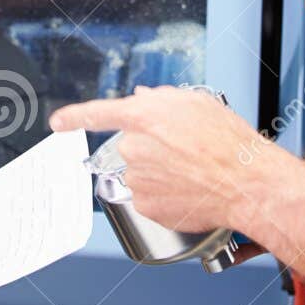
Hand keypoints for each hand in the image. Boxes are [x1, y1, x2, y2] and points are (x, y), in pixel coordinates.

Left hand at [48, 85, 296, 233]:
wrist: (246, 182)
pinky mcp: (146, 205)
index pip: (97, 113)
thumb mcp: (197, 104)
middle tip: (184, 150)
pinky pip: (149, 195)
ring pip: (141, 171)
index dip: (74, 117)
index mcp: (144, 116)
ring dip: (160, 171)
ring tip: (193, 171)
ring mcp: (138, 178)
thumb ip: (162, 99)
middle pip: (131, 145)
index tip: (58, 122)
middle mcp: (135, 148)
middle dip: (152, 147)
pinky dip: (165, 194)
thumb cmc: (229, 143)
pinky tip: (188, 189)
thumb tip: (144, 99)